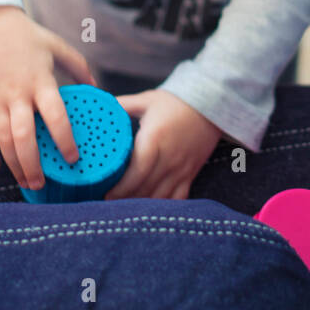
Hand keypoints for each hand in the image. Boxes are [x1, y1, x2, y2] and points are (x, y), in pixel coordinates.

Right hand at [0, 5, 94, 189]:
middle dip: (32, 163)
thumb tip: (97, 89)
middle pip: (23, 136)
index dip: (64, 139)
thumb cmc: (28, 36)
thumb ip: (80, 68)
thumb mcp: (58, 47)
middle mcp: (17, 94)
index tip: (73, 158)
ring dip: (13, 164)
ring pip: (2, 139)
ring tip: (25, 182)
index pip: (54, 116)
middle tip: (42, 184)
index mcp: (40, 81)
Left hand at [105, 89, 221, 199]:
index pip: (137, 172)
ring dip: (141, 205)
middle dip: (125, 200)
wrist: (211, 105)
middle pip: (145, 188)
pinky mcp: (191, 174)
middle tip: (108, 204)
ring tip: (124, 209)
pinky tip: (150, 209)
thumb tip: (98, 108)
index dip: (121, 188)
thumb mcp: (146, 100)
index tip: (106, 194)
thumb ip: (122, 105)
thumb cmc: (176, 102)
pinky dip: (163, 206)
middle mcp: (169, 158)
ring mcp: (182, 168)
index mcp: (155, 140)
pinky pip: (178, 198)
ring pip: (160, 197)